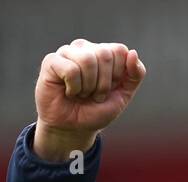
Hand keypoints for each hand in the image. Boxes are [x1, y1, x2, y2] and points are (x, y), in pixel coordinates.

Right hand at [33, 40, 145, 160]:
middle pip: (104, 55)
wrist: (74, 129)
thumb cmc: (97, 110)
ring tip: (81, 94)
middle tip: (94, 95)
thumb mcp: (123, 95)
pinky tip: (68, 92)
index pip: (119, 50)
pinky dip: (74, 88)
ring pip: (88, 60)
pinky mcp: (52, 61)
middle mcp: (86, 48)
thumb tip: (133, 52)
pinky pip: (70, 70)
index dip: (117, 75)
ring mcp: (67, 52)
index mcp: (104, 52)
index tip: (109, 89)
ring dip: (88, 86)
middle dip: (103, 84)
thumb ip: (135, 75)